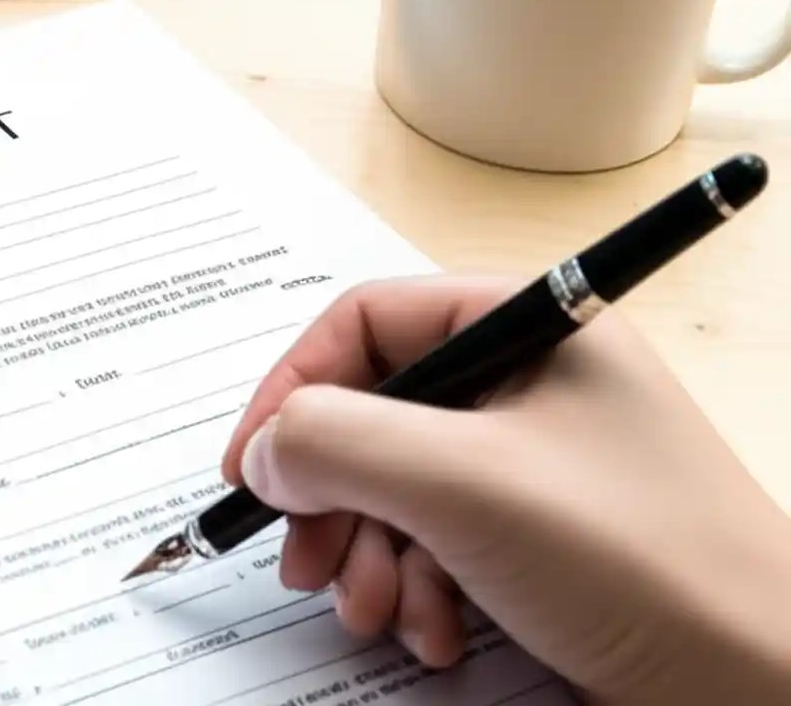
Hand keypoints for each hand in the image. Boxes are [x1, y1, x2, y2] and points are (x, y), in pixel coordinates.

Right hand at [219, 275, 790, 705]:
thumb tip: (266, 452)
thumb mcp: (466, 483)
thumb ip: (341, 444)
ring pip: (395, 492)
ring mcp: (529, 465)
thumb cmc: (637, 559)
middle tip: (305, 562)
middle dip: (331, 499)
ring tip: (380, 613)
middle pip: (373, 416)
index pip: (370, 321)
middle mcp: (525, 386)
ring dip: (370, 560)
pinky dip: (417, 594)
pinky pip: (435, 546)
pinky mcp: (531, 538)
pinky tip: (436, 636)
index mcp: (527, 327)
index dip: (296, 386)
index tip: (251, 464)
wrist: (752, 688)